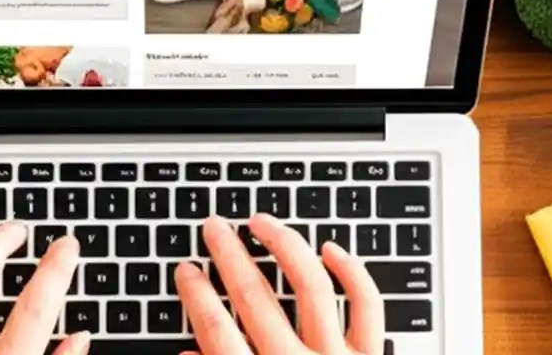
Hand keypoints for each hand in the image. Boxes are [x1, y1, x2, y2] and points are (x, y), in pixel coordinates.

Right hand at [176, 214, 384, 354]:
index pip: (215, 330)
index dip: (195, 294)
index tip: (185, 269)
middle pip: (254, 299)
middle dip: (228, 256)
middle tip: (214, 228)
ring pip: (309, 286)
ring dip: (283, 246)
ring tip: (261, 222)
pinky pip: (367, 305)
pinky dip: (351, 272)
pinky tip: (331, 248)